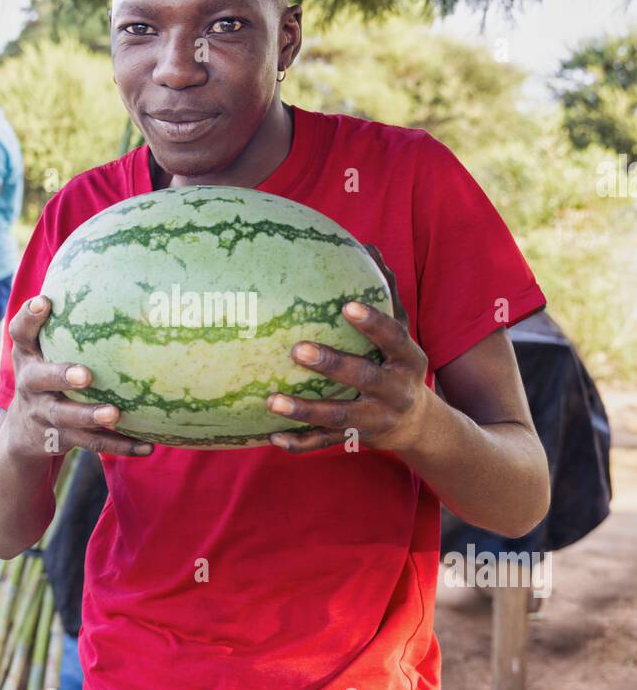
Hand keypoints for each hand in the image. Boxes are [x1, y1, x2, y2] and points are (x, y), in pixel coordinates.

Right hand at [4, 296, 152, 460]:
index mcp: (27, 357)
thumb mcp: (45, 350)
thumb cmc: (48, 376)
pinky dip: (121, 445)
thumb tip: (121, 281)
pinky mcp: (61, 439)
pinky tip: (148, 447)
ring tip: (115, 413)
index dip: (29, 317)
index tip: (44, 302)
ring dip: (91, 416)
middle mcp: (30, 385)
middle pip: (41, 379)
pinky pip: (93, 444)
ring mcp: (44, 415)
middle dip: (62, 376)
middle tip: (85, 375)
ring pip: (67, 417)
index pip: (20, 333)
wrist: (24, 434)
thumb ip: (67, 323)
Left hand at [266, 244, 430, 454]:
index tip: (346, 305)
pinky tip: (272, 437)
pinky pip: (325, 443)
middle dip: (332, 365)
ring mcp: (375, 419)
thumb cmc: (400, 364)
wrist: (418, 425)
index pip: (394, 337)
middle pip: (364, 377)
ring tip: (271, 400)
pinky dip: (300, 443)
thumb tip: (369, 246)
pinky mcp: (356, 438)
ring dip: (305, 410)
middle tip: (297, 350)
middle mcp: (395, 391)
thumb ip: (387, 292)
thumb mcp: (403, 333)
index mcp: (408, 359)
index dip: (373, 323)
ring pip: (339, 416)